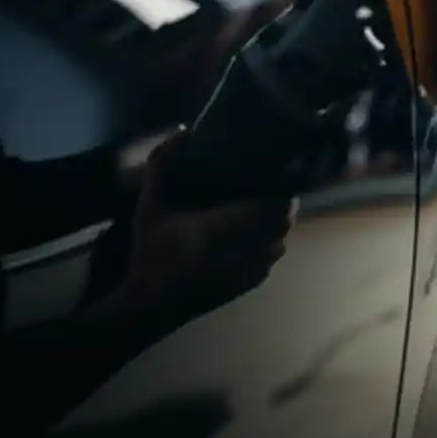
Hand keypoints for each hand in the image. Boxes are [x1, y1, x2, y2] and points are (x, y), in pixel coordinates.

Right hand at [120, 130, 296, 324]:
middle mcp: (255, 246)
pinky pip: (271, 257)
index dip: (284, 183)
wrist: (152, 306)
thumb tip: (183, 131)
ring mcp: (256, 268)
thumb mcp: (151, 206)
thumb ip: (163, 165)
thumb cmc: (153, 253)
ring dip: (274, 223)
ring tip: (257, 207)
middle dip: (279, 199)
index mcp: (237, 224)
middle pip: (285, 217)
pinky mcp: (251, 283)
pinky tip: (249, 237)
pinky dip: (267, 244)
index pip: (282, 199)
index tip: (275, 168)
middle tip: (264, 183)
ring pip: (281, 238)